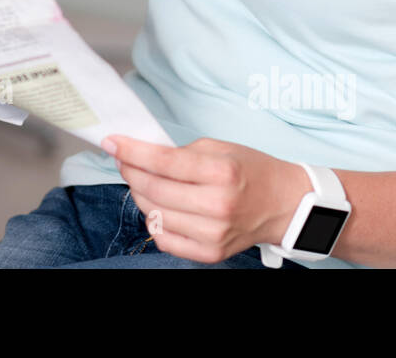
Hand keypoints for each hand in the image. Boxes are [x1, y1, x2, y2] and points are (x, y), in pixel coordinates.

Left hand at [102, 135, 306, 263]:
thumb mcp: (220, 148)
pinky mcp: (210, 254)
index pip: (163, 162)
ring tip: (141, 180)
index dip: (131, 151)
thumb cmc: (250, 171)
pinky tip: (158, 206)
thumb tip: (140, 154)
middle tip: (123, 159)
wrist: (284, 205)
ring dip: (138, 194)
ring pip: (154, 214)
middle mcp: (218, 206)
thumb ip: (181, 152)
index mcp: (222, 172)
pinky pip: (164, 239)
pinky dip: (154, 220)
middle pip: (153, 189)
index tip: (111, 142)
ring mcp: (213, 234)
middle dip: (130, 171)